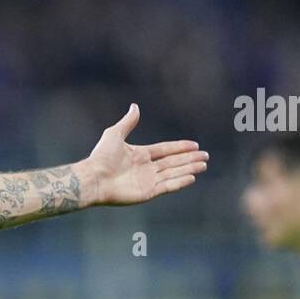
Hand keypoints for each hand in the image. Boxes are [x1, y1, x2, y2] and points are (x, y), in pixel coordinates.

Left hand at [84, 104, 207, 205]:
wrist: (94, 178)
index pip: (165, 150)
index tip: (195, 145)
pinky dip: (180, 182)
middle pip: (173, 162)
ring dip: (189, 169)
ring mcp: (147, 181)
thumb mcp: (115, 134)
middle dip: (189, 159)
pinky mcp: (147, 193)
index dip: (180, 147)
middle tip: (206, 156)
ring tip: (204, 165)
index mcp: (140, 155)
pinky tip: (192, 177)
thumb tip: (135, 106)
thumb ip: (128, 122)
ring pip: (173, 173)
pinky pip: (168, 186)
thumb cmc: (101, 157)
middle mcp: (145, 168)